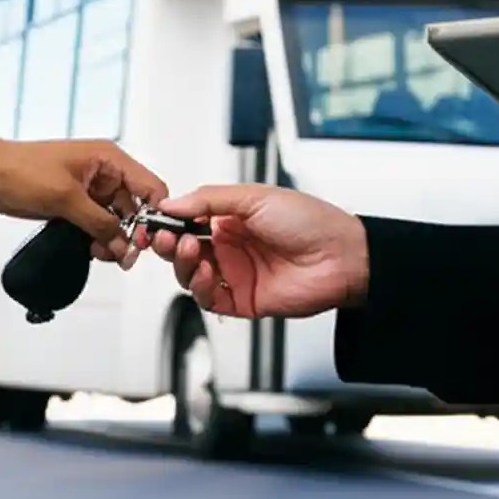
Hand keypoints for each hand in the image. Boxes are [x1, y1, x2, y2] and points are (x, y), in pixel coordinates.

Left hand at [0, 139, 167, 261]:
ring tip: (101, 253)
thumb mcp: (65, 199)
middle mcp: (104, 172)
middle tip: (121, 257)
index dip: (153, 215)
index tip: (144, 240)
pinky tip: (90, 249)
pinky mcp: (75, 202)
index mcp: (109, 159)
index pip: (150, 187)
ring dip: (112, 239)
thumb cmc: (18, 170)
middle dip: (130, 234)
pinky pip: (97, 223)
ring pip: (116, 219)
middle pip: (135, 207)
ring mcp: (90, 188)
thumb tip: (122, 246)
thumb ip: (98, 224)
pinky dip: (97, 237)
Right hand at [145, 184, 368, 317]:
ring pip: (192, 276)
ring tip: (191, 252)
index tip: (156, 220)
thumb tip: (172, 203)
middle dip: (170, 245)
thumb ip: (209, 200)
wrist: (342, 256)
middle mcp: (230, 247)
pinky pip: (210, 300)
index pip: (187, 222)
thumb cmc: (311, 221)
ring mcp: (236, 275)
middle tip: (167, 238)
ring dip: (184, 265)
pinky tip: (208, 275)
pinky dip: (202, 289)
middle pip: (184, 251)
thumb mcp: (255, 197)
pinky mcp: (243, 300)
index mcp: (231, 219)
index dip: (169, 223)